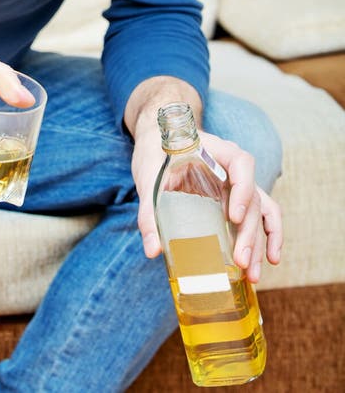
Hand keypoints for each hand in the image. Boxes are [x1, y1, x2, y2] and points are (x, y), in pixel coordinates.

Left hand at [132, 122, 282, 282]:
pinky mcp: (235, 199)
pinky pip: (260, 215)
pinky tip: (270, 259)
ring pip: (259, 211)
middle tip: (240, 261)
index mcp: (215, 150)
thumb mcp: (148, 177)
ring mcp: (237, 183)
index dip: (242, 189)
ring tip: (252, 274)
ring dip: (259, 242)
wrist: (155, 144)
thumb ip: (149, 210)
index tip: (232, 216)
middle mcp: (233, 166)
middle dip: (248, 232)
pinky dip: (269, 235)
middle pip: (252, 196)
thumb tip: (152, 250)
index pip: (241, 163)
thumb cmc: (154, 154)